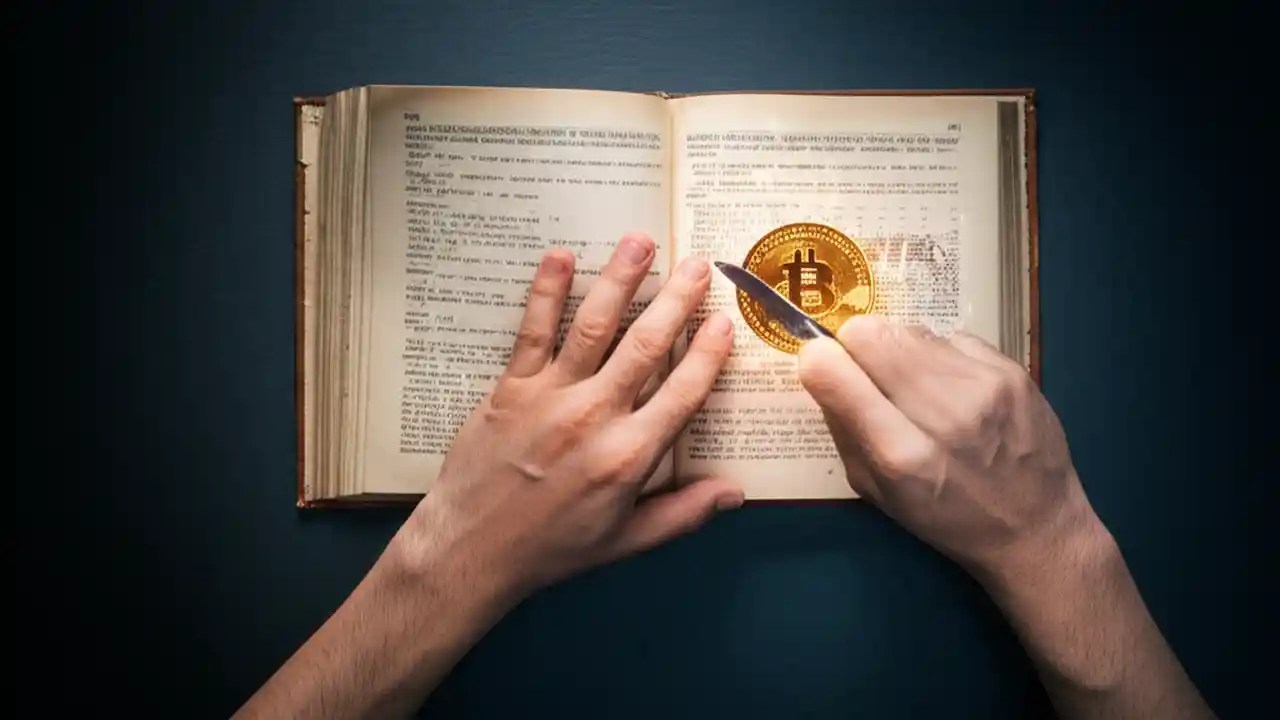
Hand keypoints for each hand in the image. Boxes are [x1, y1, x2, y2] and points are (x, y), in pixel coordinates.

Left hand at [403, 233, 742, 596]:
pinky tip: (561, 256)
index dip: (708, 354)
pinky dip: (546, 291)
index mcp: (630, 456)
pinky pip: (532, 331)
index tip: (724, 319)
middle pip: (645, 346)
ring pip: (593, 326)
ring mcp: (551, 397)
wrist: (472, 550)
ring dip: (619, 279)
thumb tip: (736, 492)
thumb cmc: (552, 549)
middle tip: (697, 263)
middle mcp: (595, 417)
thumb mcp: (626, 541)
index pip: (683, 393)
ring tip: (640, 241)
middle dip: (675, 300)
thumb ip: (683, 513)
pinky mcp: (511, 388)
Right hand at [796, 316, 1090, 581]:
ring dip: (897, 350)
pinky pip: (950, 337)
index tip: (819, 366)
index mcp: (902, 456)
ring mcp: (984, 384)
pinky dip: (937, 356)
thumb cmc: (947, 519)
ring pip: (909, 328)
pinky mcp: (1012, 368)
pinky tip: (951, 387)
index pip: (838, 373)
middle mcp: (944, 413)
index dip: (818, 360)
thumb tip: (820, 370)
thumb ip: (846, 431)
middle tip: (864, 372)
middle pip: (871, 334)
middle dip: (855, 346)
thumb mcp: (879, 494)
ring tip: (912, 384)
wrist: (1038, 527)